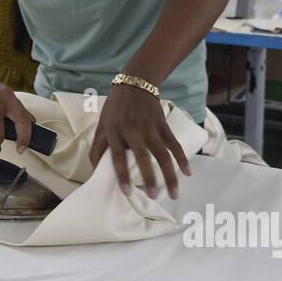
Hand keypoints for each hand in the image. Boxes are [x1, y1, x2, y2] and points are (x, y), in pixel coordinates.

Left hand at [89, 82, 190, 199]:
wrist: (135, 84)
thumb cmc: (115, 108)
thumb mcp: (102, 124)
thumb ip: (98, 147)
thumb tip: (94, 169)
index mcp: (115, 132)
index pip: (117, 157)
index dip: (122, 175)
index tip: (127, 192)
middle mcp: (133, 131)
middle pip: (143, 158)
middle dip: (149, 178)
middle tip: (154, 196)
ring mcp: (150, 128)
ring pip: (163, 155)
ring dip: (169, 175)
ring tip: (174, 193)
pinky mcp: (163, 125)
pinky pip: (174, 144)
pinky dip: (182, 158)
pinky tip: (187, 173)